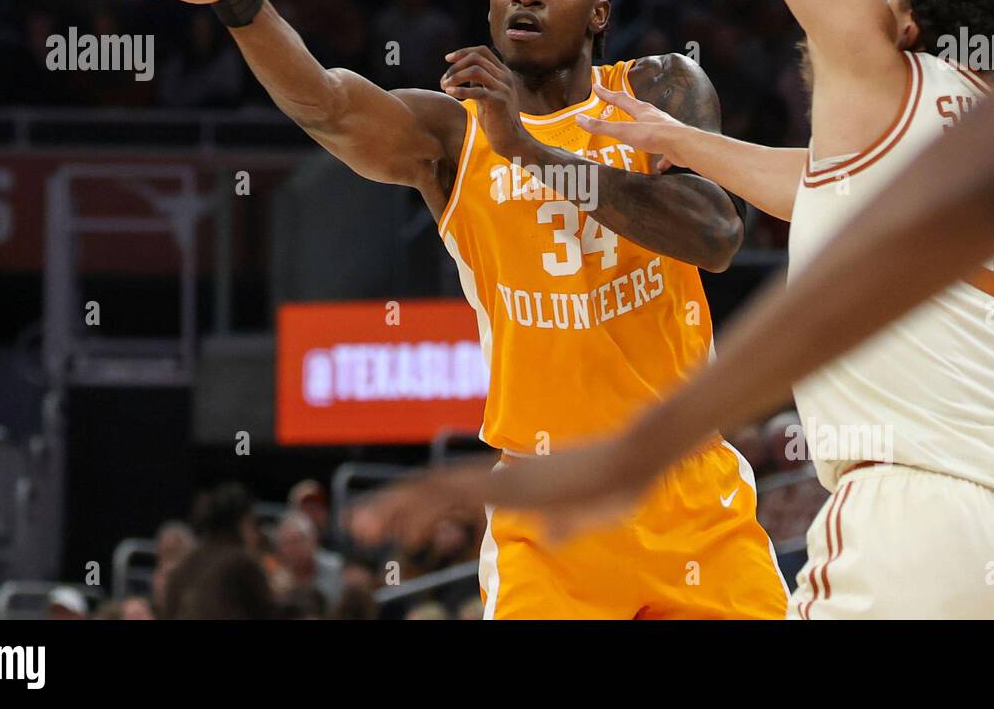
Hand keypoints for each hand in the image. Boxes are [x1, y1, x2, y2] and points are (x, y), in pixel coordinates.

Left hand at [351, 435, 656, 549]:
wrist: (636, 459)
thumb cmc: (620, 483)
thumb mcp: (586, 514)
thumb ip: (563, 523)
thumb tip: (546, 534)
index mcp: (512, 483)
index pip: (452, 492)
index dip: (417, 507)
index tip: (389, 526)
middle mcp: (500, 477)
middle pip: (433, 489)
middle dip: (391, 508)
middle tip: (357, 527)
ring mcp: (503, 480)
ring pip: (435, 490)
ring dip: (395, 509)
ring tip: (361, 528)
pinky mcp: (511, 486)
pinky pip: (458, 494)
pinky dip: (424, 505)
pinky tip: (400, 522)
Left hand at [441, 46, 533, 159]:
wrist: (512, 140)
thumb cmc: (497, 120)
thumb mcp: (488, 95)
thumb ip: (480, 82)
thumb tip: (462, 71)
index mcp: (503, 73)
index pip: (482, 51)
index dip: (463, 52)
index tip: (448, 59)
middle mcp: (505, 77)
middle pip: (476, 58)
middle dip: (456, 66)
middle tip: (444, 79)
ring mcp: (503, 88)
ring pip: (475, 70)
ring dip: (455, 76)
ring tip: (444, 86)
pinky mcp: (498, 101)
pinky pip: (476, 90)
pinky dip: (460, 90)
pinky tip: (450, 93)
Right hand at [577, 83, 690, 171]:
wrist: (683, 146)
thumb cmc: (655, 135)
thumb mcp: (623, 131)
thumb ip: (602, 127)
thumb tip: (581, 119)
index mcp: (642, 111)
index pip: (621, 98)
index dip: (607, 93)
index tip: (597, 87)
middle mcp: (654, 118)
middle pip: (638, 110)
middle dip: (627, 109)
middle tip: (618, 107)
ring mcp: (665, 131)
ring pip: (652, 129)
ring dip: (644, 132)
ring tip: (637, 138)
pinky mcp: (673, 146)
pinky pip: (665, 152)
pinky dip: (660, 158)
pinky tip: (658, 166)